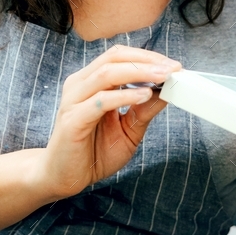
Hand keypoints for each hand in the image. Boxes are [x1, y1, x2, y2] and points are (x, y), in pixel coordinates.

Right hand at [34, 45, 180, 200]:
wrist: (62, 178)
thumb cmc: (92, 152)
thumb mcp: (128, 130)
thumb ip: (144, 110)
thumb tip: (167, 91)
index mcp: (91, 82)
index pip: (119, 56)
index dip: (147, 56)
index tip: (173, 65)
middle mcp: (80, 85)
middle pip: (114, 58)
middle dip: (146, 60)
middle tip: (173, 67)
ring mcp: (74, 101)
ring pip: (107, 73)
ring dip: (139, 72)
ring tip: (163, 76)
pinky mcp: (73, 120)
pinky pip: (101, 101)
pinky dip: (124, 95)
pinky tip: (144, 95)